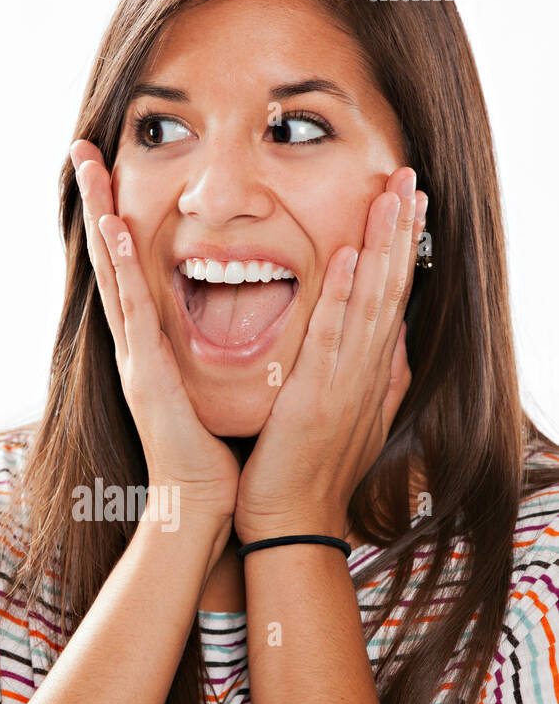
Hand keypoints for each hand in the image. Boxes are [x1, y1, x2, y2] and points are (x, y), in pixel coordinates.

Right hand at [70, 139, 240, 542]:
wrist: (201, 506)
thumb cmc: (213, 454)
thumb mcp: (212, 388)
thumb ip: (213, 353)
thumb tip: (243, 317)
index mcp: (153, 346)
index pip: (133, 270)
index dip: (120, 221)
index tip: (114, 175)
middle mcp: (135, 345)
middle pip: (111, 261)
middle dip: (96, 204)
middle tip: (81, 149)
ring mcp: (134, 358)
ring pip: (113, 275)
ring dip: (98, 217)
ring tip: (86, 168)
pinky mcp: (145, 376)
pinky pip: (134, 313)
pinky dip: (120, 270)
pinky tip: (114, 230)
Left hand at [234, 167, 422, 544]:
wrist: (291, 525)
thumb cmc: (309, 476)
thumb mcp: (352, 421)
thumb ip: (374, 379)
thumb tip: (393, 340)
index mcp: (370, 375)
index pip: (392, 299)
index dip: (403, 249)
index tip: (412, 204)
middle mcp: (367, 374)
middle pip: (391, 290)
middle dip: (402, 233)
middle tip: (411, 178)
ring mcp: (346, 387)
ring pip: (370, 305)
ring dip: (381, 248)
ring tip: (392, 197)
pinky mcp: (314, 400)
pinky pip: (330, 340)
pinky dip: (339, 298)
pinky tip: (345, 257)